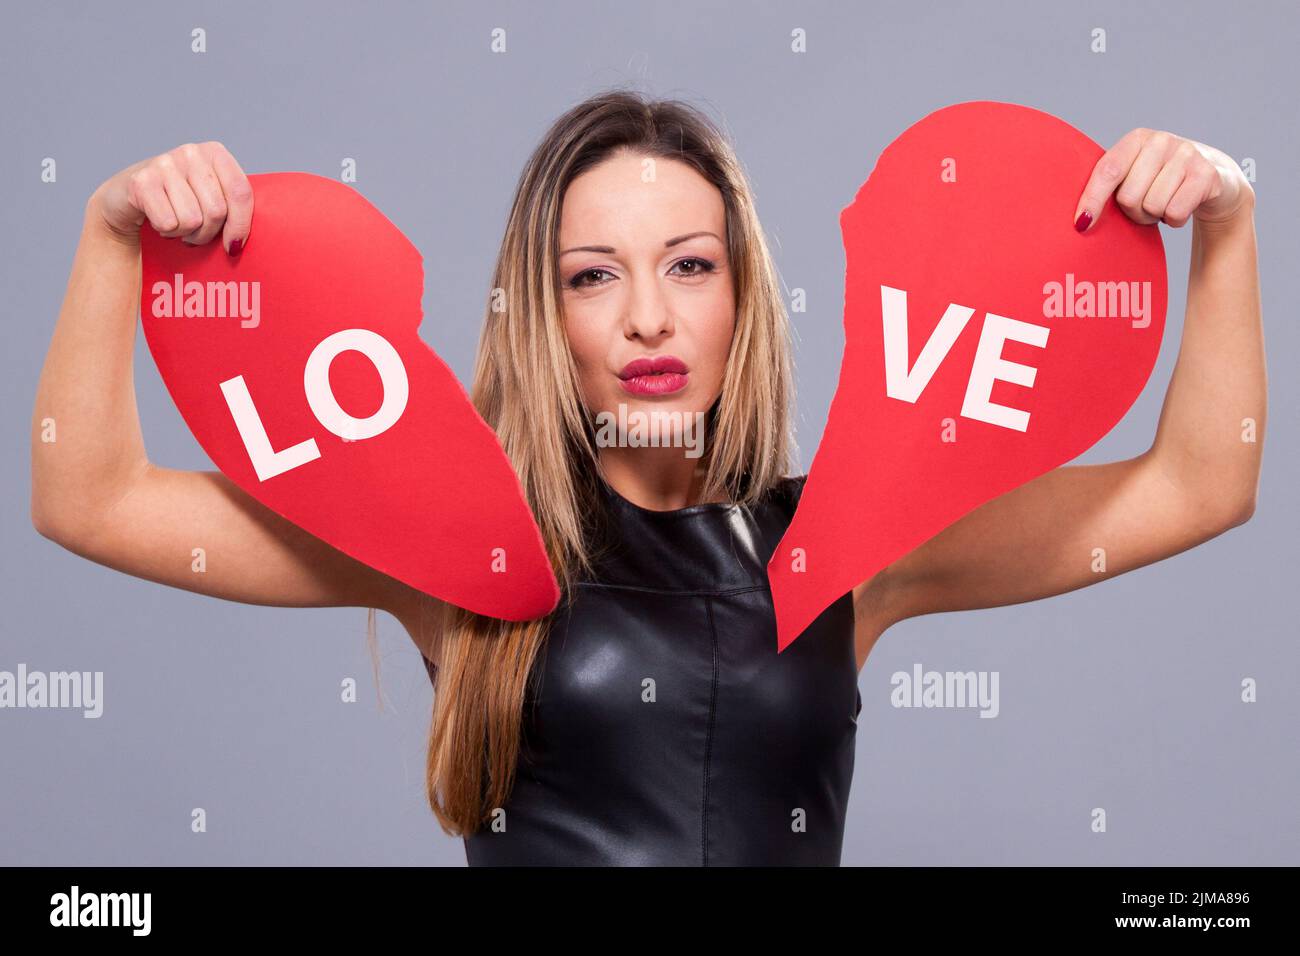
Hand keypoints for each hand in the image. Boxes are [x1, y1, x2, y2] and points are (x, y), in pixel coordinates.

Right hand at [88, 141, 252, 255]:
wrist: (126, 199)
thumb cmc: (179, 202)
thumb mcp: (211, 197)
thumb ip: (234, 206)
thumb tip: (244, 241)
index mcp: (215, 153)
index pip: (241, 192)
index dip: (241, 225)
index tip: (233, 246)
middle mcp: (191, 152)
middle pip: (217, 212)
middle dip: (208, 233)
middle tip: (195, 233)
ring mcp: (164, 163)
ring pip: (193, 220)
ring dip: (186, 233)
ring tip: (178, 225)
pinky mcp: (142, 181)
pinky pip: (169, 223)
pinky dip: (166, 231)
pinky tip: (158, 219)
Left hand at [1073, 127, 1253, 232]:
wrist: (1215, 179)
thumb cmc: (1160, 182)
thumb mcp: (1134, 176)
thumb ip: (1108, 186)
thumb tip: (1079, 221)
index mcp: (1136, 140)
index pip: (1107, 171)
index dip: (1092, 199)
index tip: (1081, 224)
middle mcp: (1161, 141)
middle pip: (1128, 197)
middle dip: (1134, 212)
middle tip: (1146, 206)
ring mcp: (1186, 154)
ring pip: (1152, 206)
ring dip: (1156, 216)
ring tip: (1165, 204)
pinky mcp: (1207, 174)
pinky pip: (1175, 212)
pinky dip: (1175, 220)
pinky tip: (1183, 206)